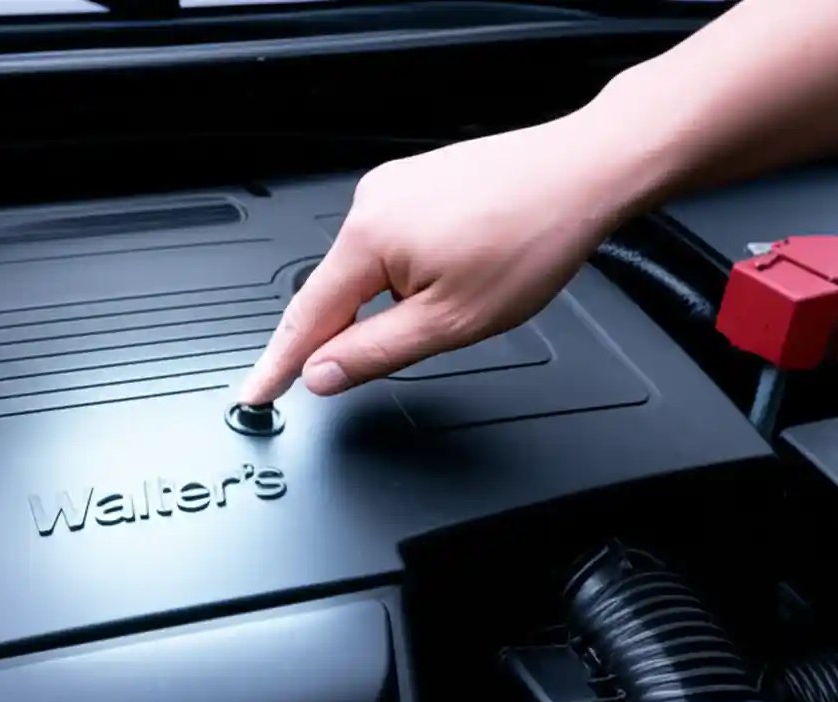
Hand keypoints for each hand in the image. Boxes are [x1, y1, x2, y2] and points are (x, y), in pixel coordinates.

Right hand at [238, 110, 660, 403]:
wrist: (583, 171)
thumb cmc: (531, 235)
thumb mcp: (450, 322)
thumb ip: (374, 353)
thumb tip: (321, 375)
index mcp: (368, 238)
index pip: (304, 318)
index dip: (278, 365)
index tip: (254, 394)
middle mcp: (370, 203)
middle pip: (337, 291)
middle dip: (357, 330)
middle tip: (410, 346)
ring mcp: (395, 187)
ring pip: (370, 268)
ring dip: (395, 299)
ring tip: (465, 295)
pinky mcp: (419, 181)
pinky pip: (394, 241)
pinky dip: (411, 270)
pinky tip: (460, 270)